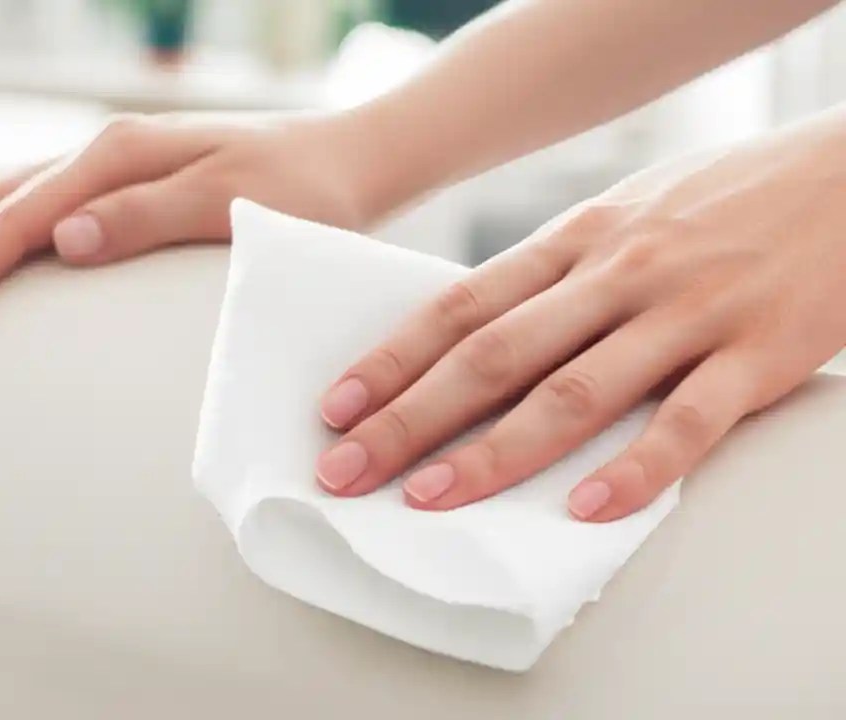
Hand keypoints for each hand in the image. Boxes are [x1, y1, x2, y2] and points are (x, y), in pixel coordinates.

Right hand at [0, 114, 368, 328]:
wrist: (350, 157)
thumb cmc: (306, 192)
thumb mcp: (238, 208)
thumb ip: (148, 219)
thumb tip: (59, 239)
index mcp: (119, 160)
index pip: (17, 220)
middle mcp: (100, 152)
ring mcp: (105, 159)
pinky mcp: (117, 173)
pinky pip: (25, 181)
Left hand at [316, 107, 845, 521]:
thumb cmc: (719, 202)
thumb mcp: (621, 217)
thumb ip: (552, 277)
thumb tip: (468, 334)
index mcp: (575, 242)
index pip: (461, 306)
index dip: (391, 360)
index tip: (334, 409)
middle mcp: (616, 274)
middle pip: (493, 356)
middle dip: (409, 418)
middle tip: (345, 471)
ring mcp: (686, 313)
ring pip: (574, 392)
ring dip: (494, 452)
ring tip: (430, 499)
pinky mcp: (759, 352)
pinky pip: (690, 420)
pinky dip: (638, 469)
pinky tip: (588, 512)